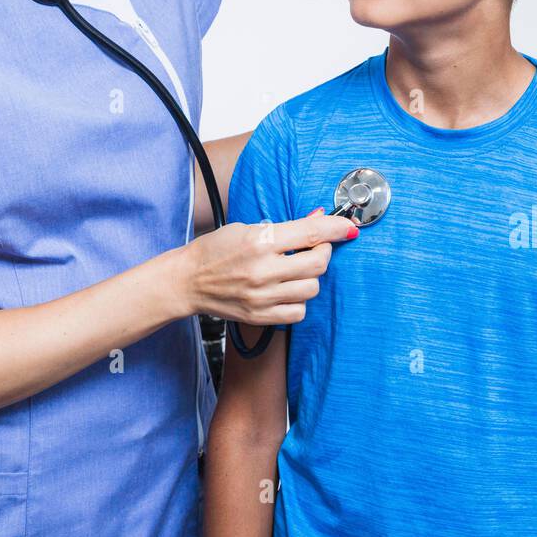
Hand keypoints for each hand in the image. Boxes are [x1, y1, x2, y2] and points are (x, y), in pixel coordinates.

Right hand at [175, 211, 355, 323]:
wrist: (187, 280)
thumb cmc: (215, 250)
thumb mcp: (246, 227)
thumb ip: (284, 227)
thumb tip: (319, 219)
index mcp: (259, 241)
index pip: (310, 232)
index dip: (335, 228)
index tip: (349, 227)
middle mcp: (263, 270)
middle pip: (317, 262)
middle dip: (323, 251)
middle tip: (314, 246)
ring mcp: (262, 297)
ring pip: (312, 288)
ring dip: (311, 276)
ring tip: (296, 269)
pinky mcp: (260, 316)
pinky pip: (299, 311)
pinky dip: (299, 300)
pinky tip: (287, 289)